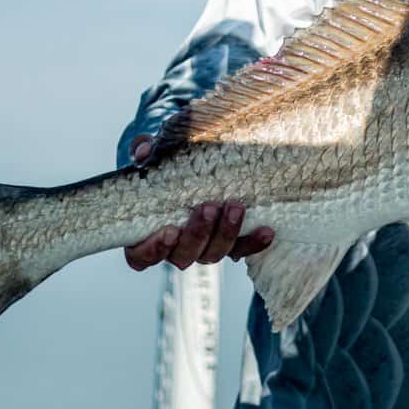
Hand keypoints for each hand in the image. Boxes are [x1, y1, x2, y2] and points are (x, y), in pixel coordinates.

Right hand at [121, 135, 275, 271]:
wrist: (194, 166)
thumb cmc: (163, 166)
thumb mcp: (153, 156)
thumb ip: (144, 153)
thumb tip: (144, 152)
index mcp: (146, 235)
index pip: (141, 256)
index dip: (154, 250)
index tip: (170, 231)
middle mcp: (175, 247)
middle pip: (183, 256)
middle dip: (198, 234)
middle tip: (208, 208)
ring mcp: (203, 247)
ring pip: (213, 254)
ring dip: (225, 234)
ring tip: (235, 207)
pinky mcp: (229, 243)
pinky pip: (242, 250)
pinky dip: (254, 243)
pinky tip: (267, 231)